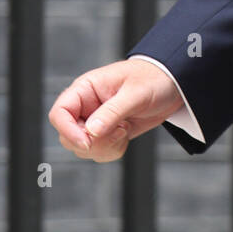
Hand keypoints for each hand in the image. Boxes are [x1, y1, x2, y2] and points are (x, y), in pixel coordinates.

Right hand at [48, 59, 183, 162]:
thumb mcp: (135, 93)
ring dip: (104, 147)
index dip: (68, 130)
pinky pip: (98, 152)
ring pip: (83, 148)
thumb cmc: (153, 79)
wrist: (173, 85)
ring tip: (125, 129)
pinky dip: (112, 151)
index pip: (60, 113)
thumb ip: (112, 112)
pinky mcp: (107, 133)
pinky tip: (126, 136)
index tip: (88, 140)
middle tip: (119, 131)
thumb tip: (90, 131)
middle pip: (68, 137)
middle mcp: (86, 106)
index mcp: (85, 89)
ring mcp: (95, 121)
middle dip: (92, 142)